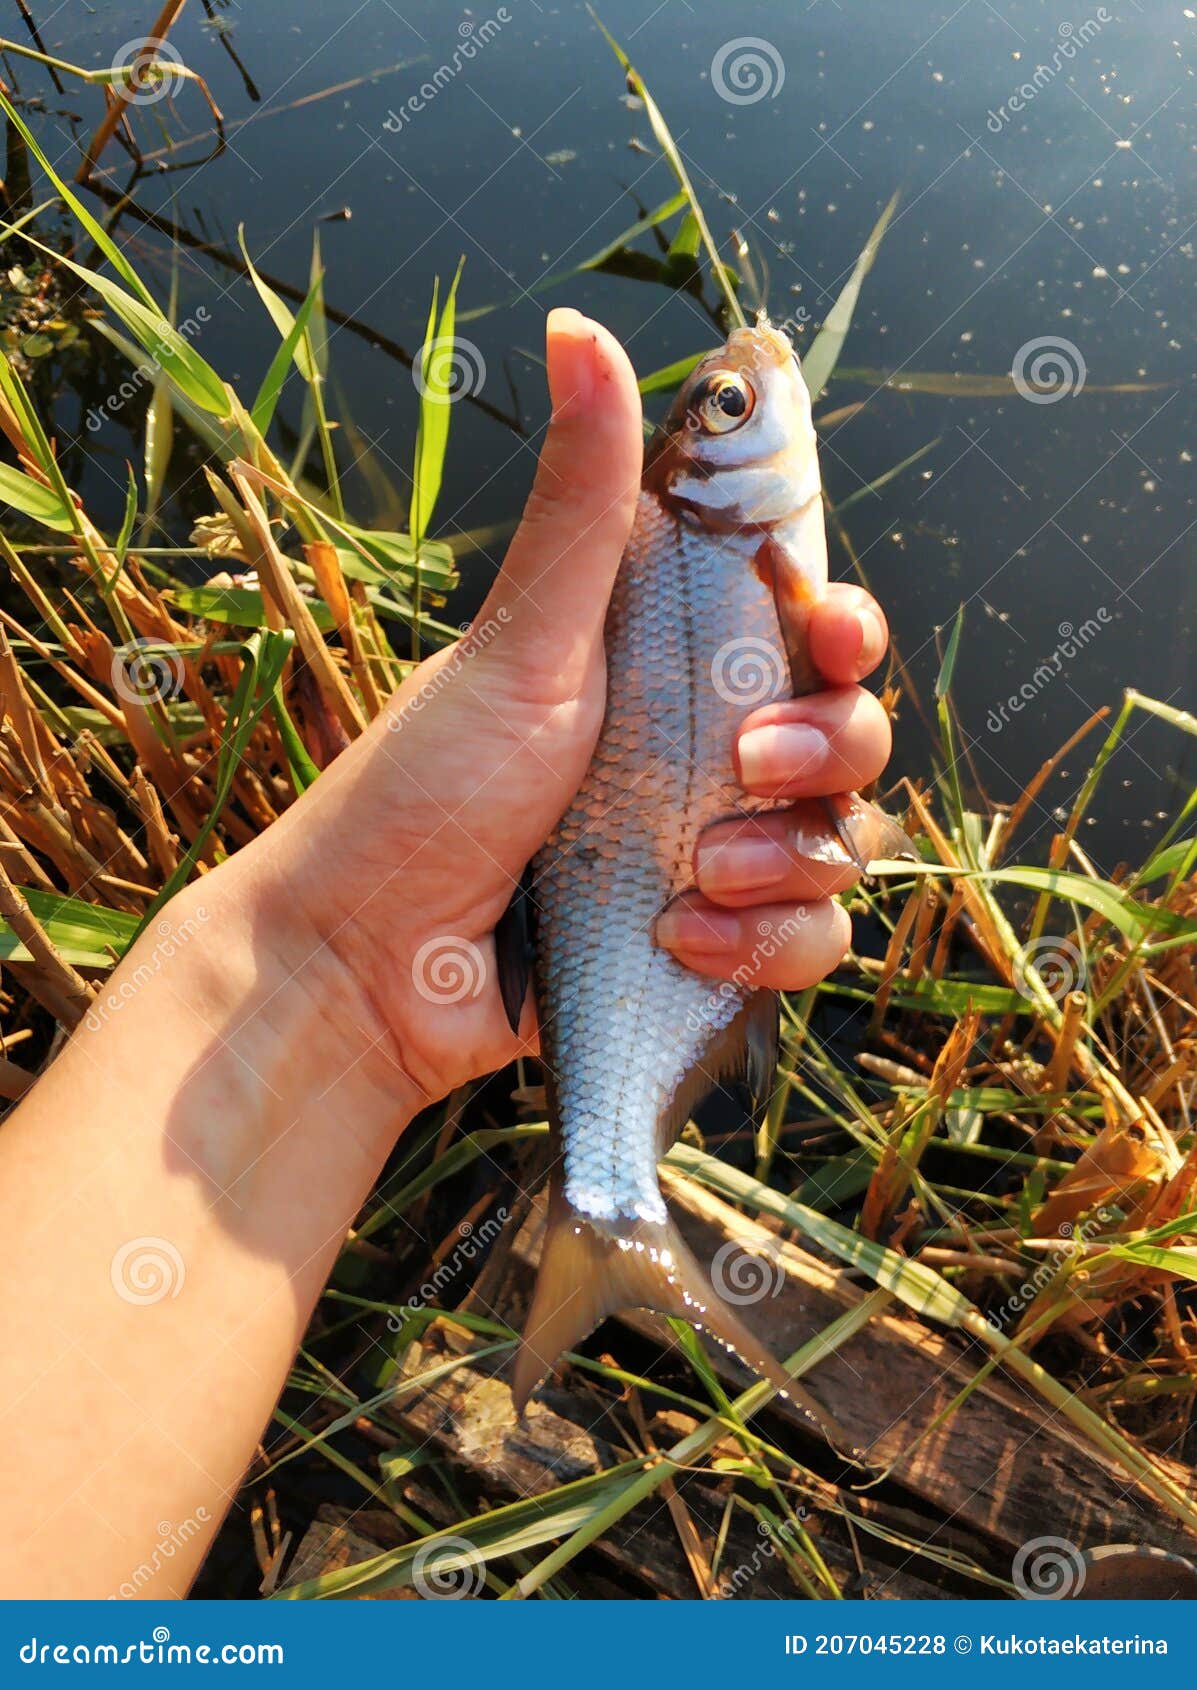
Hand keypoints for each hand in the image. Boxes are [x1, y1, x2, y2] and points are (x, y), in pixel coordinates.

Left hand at [262, 310, 892, 1109]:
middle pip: (850, 733)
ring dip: (791, 858)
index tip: (832, 630)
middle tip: (745, 762)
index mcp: (668, 669)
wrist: (366, 964)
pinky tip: (681, 940)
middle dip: (826, 746)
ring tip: (697, 874)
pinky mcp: (708, 953)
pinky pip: (806, 941)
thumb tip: (580, 325)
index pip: (805, 630)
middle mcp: (702, 757)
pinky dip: (765, 944)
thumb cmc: (425, 789)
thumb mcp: (520, 640)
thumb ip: (582, 503)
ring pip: (842, 844)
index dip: (845, 625)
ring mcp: (709, 856)